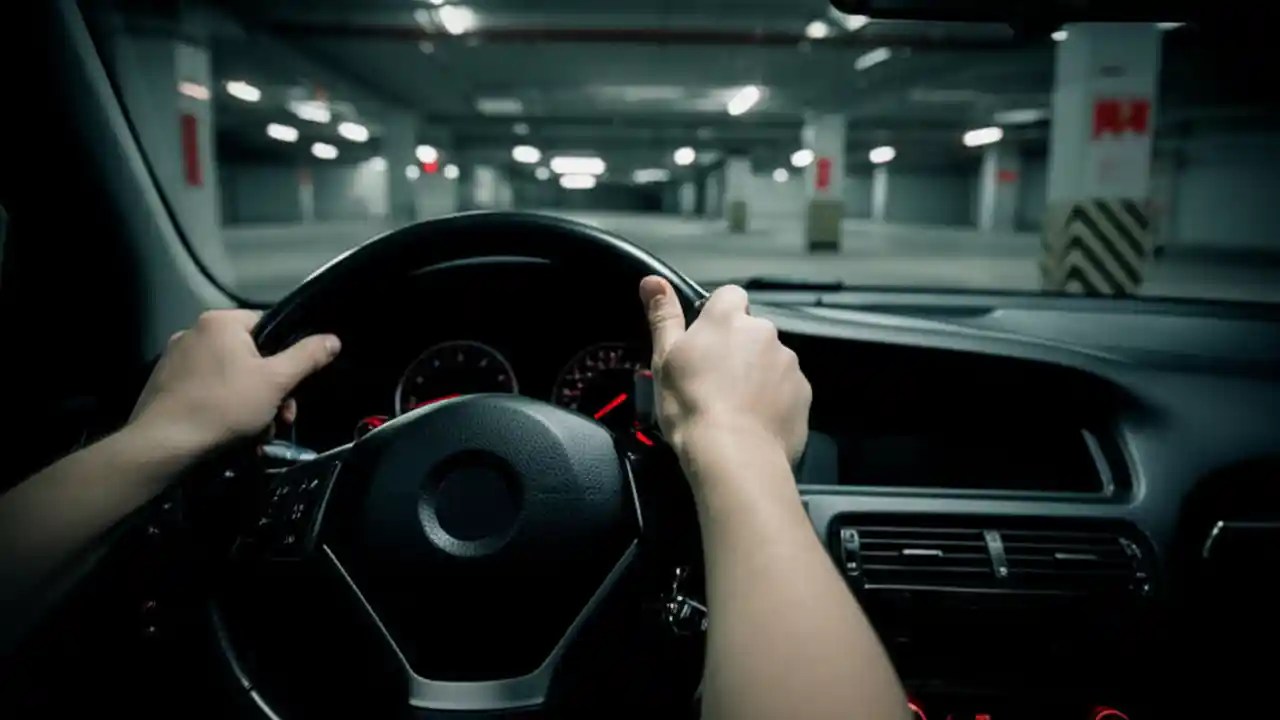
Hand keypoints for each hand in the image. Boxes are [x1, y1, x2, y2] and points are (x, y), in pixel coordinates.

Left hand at [129, 310, 340, 455]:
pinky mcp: (163, 383)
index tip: (291, 387)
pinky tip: (227, 430)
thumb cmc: (224, 406)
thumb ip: (307, 357)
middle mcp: (193, 332)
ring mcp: (174, 358)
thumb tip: (333, 339)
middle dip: (269, 389)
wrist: (164, 443)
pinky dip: (221, 406)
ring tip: (254, 432)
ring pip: (228, 376)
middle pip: (249, 356)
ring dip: (249, 402)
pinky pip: (205, 388)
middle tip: (279, 419)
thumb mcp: (276, 382)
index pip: (268, 327)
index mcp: (220, 322)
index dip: (286, 358)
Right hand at [640, 277, 810, 472]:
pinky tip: (756, 423)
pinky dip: (775, 399)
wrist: (735, 455)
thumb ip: (663, 316)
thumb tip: (652, 278)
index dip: (717, 314)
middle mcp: (764, 332)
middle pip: (752, 330)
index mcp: (728, 318)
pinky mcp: (804, 393)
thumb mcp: (665, 359)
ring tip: (737, 408)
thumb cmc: (691, 403)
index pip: (729, 295)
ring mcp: (789, 363)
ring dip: (758, 374)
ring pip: (771, 360)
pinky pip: (787, 389)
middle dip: (739, 348)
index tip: (705, 341)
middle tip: (716, 381)